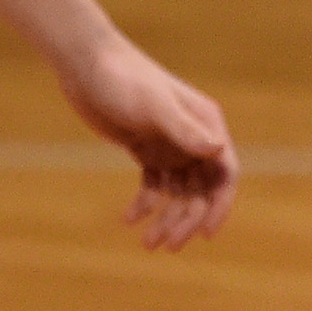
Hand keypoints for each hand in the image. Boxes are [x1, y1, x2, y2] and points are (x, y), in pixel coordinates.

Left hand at [61, 35, 237, 248]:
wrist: (87, 65)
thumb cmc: (124, 79)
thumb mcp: (154, 106)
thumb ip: (184, 129)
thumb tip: (219, 149)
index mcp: (206, 123)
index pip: (225, 173)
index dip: (220, 206)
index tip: (206, 233)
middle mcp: (193, 136)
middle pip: (201, 190)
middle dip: (187, 219)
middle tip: (167, 245)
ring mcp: (169, 144)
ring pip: (178, 192)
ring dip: (167, 218)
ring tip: (148, 243)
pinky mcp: (145, 149)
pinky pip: (153, 185)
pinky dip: (144, 203)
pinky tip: (128, 219)